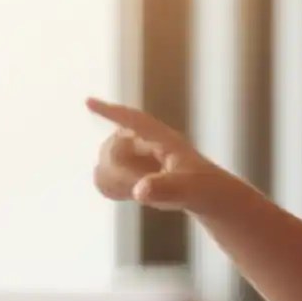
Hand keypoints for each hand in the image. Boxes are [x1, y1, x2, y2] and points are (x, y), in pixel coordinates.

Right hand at [87, 97, 231, 213]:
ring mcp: (139, 157)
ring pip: (108, 163)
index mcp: (164, 140)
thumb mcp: (189, 190)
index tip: (89, 101)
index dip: (112, 112)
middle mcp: (148, 143)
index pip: (135, 120)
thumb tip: (140, 190)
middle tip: (137, 189)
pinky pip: (108, 176)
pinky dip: (113, 187)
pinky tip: (127, 195)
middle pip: (114, 148)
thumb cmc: (206, 189)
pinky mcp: (135, 171)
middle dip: (118, 171)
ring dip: (115, 180)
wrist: (212, 199)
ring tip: (136, 192)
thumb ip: (166, 189)